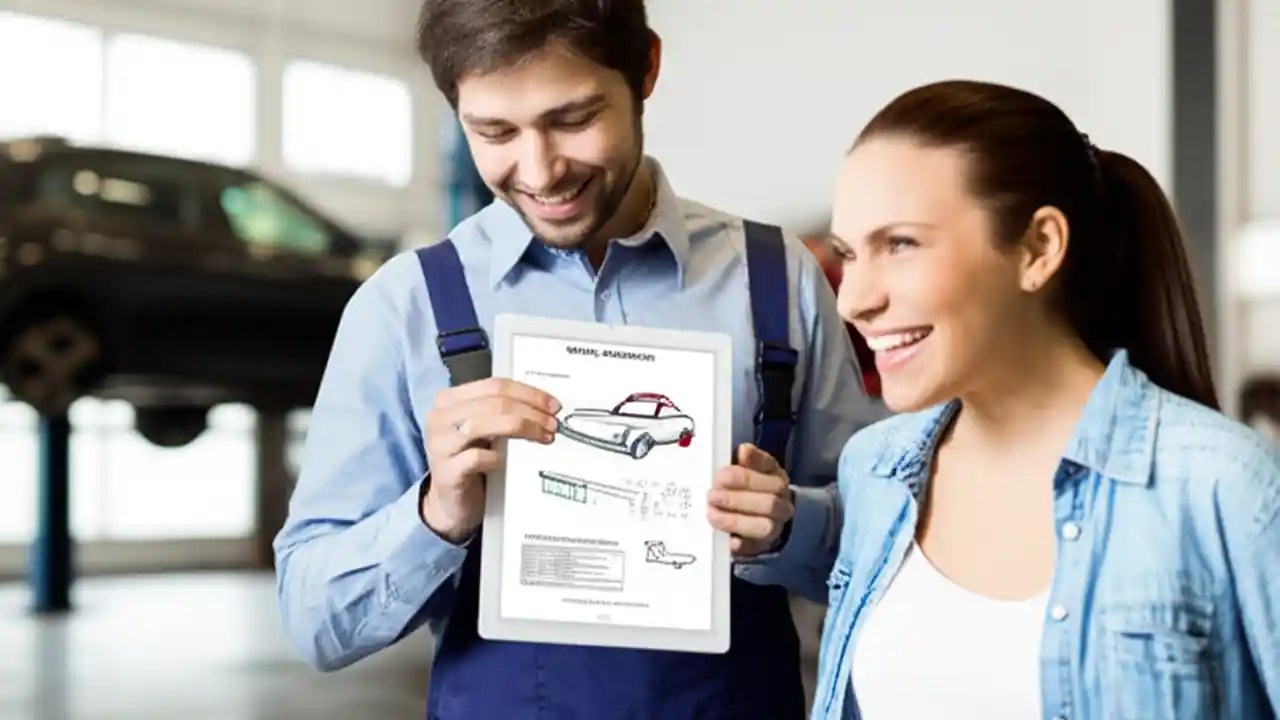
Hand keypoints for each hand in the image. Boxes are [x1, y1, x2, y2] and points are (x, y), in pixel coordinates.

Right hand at [421, 377, 560, 542]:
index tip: (553, 405)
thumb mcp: (483, 429)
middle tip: (553, 424)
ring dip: (522, 429)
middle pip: (494, 403)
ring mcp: (439, 445)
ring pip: (483, 425)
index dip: (528, 393)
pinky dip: (497, 458)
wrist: (452, 502)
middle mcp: (440, 418)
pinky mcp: (446, 473)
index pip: (494, 385)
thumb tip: (544, 405)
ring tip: (544, 438)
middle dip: (530, 412)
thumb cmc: (471, 460)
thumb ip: (502, 412)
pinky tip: (506, 462)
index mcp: (449, 399)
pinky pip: (475, 458)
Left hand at [706, 443, 794, 556]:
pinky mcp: (760, 546)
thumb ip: (738, 462)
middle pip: (769, 501)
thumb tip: (743, 450)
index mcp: (775, 476)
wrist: (757, 520)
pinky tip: (726, 539)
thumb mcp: (741, 471)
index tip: (737, 455)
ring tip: (712, 513)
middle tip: (712, 494)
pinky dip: (738, 543)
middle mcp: (781, 501)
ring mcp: (774, 526)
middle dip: (738, 497)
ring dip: (735, 520)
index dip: (755, 461)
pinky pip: (752, 548)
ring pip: (764, 526)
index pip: (770, 466)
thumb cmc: (741, 489)